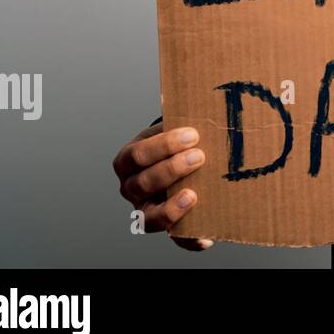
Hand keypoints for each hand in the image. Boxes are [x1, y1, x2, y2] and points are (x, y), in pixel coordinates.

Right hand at [113, 121, 213, 250]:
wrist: (178, 160)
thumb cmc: (176, 142)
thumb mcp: (171, 128)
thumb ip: (179, 117)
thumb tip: (192, 93)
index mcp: (129, 161)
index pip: (137, 155)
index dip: (163, 146)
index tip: (192, 135)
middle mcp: (131, 188)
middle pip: (142, 184)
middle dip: (171, 170)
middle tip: (199, 157)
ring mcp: (145, 210)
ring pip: (149, 217)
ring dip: (172, 207)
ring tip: (194, 195)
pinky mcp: (167, 227)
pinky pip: (174, 239)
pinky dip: (189, 240)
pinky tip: (205, 238)